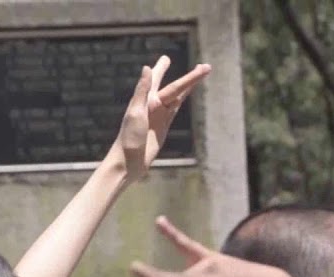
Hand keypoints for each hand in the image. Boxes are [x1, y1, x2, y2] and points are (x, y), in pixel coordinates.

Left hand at [117, 57, 211, 179]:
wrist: (129, 161)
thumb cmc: (128, 138)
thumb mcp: (135, 112)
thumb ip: (142, 91)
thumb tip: (147, 68)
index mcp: (146, 99)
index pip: (158, 78)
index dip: (162, 68)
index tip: (166, 58)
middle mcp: (153, 104)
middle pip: (176, 87)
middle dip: (191, 77)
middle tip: (205, 66)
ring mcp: (160, 115)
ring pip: (178, 96)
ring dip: (189, 86)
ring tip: (200, 74)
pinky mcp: (164, 126)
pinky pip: (175, 109)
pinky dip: (182, 100)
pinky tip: (185, 95)